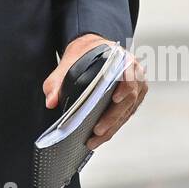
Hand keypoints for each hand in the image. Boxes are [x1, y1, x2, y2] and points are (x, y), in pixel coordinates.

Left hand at [42, 34, 146, 149]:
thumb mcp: (69, 61)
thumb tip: (51, 101)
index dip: (124, 89)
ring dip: (112, 127)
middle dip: (112, 118)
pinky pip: (126, 115)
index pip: (128, 75)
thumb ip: (58, 80)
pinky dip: (113, 126)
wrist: (93, 48)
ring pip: (127, 111)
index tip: (114, 100)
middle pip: (129, 99)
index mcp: (122, 60)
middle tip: (97, 131)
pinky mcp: (134, 98)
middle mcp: (134, 73)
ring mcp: (137, 87)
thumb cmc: (85, 53)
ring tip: (95, 139)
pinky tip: (101, 136)